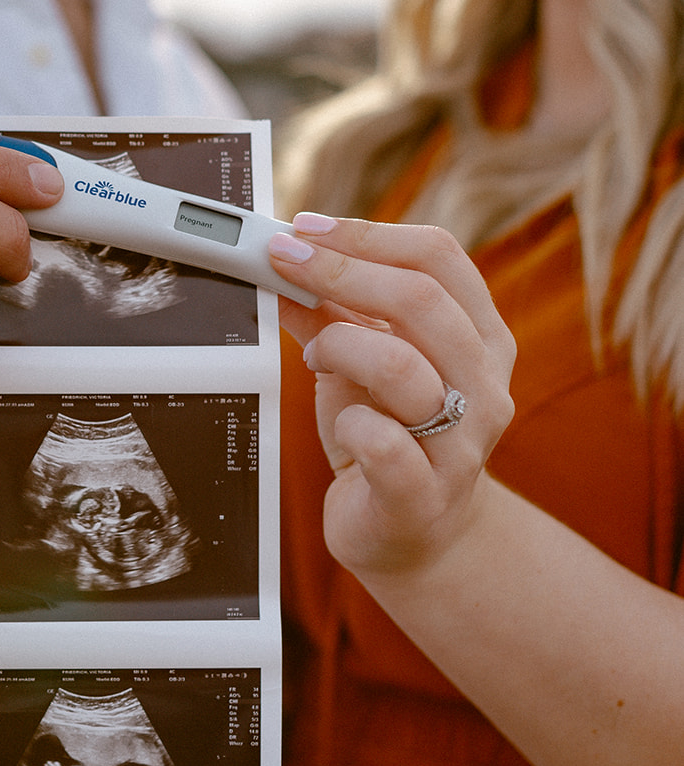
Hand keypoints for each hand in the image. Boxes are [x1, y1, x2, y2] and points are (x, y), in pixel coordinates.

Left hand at [268, 213, 515, 579]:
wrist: (414, 536)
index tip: (306, 229)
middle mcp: (484, 385)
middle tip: (284, 264)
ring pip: (401, 366)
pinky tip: (342, 424)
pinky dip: (348, 422)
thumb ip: (330, 312)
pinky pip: (384, 443)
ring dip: (339, 345)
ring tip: (317, 356)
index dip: (366, 234)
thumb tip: (282, 260)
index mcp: (480, 337)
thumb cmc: (390, 436)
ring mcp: (461, 444)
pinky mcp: (422, 496)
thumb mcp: (361, 364)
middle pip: (422, 299)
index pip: (439, 257)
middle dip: (340, 271)